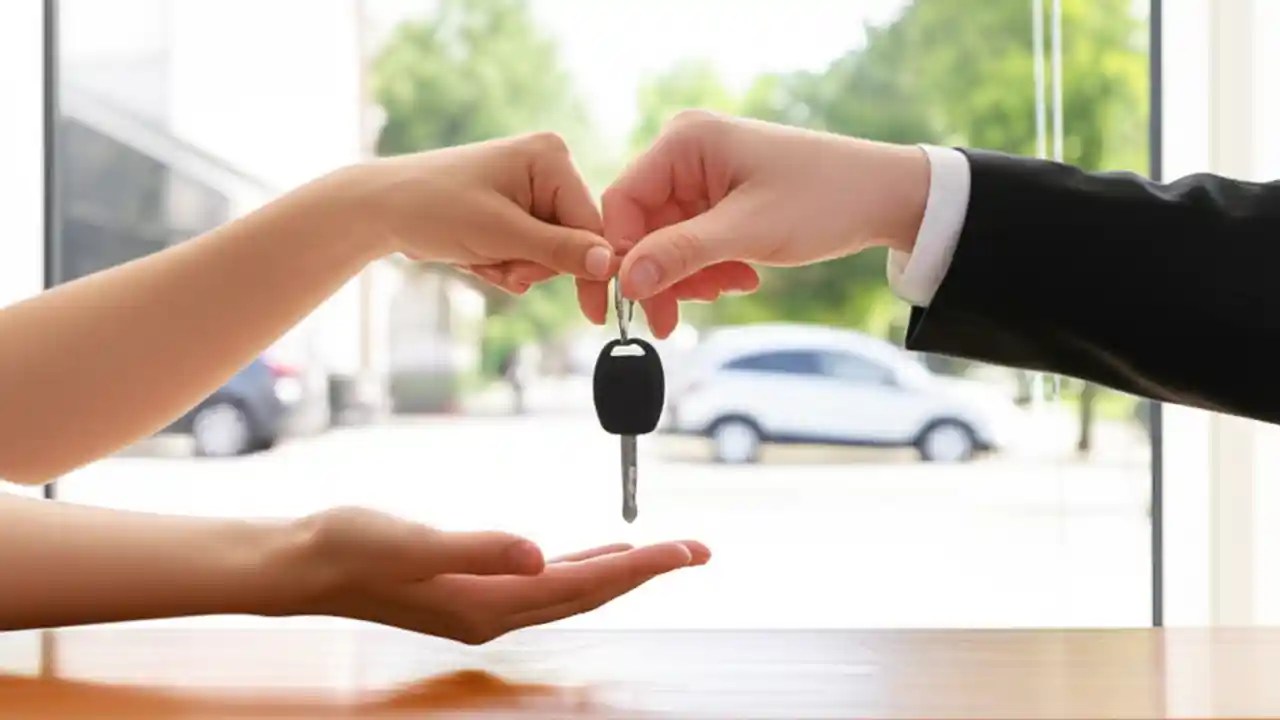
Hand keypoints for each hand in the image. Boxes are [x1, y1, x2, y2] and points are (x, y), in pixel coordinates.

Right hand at [275, 507, 707, 644]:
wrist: (303, 565)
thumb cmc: (349, 548)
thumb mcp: (411, 542)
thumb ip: (476, 547)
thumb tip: (538, 553)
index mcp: (489, 603)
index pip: (585, 585)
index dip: (641, 568)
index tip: (687, 550)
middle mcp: (494, 613)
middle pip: (590, 593)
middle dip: (647, 572)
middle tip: (698, 550)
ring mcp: (483, 605)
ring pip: (571, 591)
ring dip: (619, 573)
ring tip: (661, 556)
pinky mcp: (470, 592)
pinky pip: (545, 584)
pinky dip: (580, 570)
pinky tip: (591, 559)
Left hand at [334, 133, 617, 294]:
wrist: (379, 209)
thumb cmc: (435, 208)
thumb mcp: (502, 234)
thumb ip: (558, 250)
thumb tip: (608, 264)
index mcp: (551, 158)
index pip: (591, 223)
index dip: (590, 269)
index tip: (593, 312)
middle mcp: (546, 168)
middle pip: (572, 241)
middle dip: (534, 263)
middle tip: (500, 262)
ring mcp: (528, 189)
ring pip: (548, 254)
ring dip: (515, 266)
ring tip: (481, 256)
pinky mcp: (512, 211)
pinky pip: (527, 253)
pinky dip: (503, 264)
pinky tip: (476, 257)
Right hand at [583, 111, 930, 336]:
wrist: (887, 197)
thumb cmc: (825, 199)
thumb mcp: (748, 232)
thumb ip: (682, 254)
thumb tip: (626, 281)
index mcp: (685, 141)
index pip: (623, 202)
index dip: (622, 255)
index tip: (632, 303)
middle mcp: (688, 151)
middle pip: (642, 225)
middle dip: (661, 274)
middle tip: (672, 321)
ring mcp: (705, 174)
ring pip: (668, 240)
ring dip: (690, 275)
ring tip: (728, 289)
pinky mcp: (722, 197)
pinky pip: (694, 240)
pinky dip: (710, 266)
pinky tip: (741, 278)